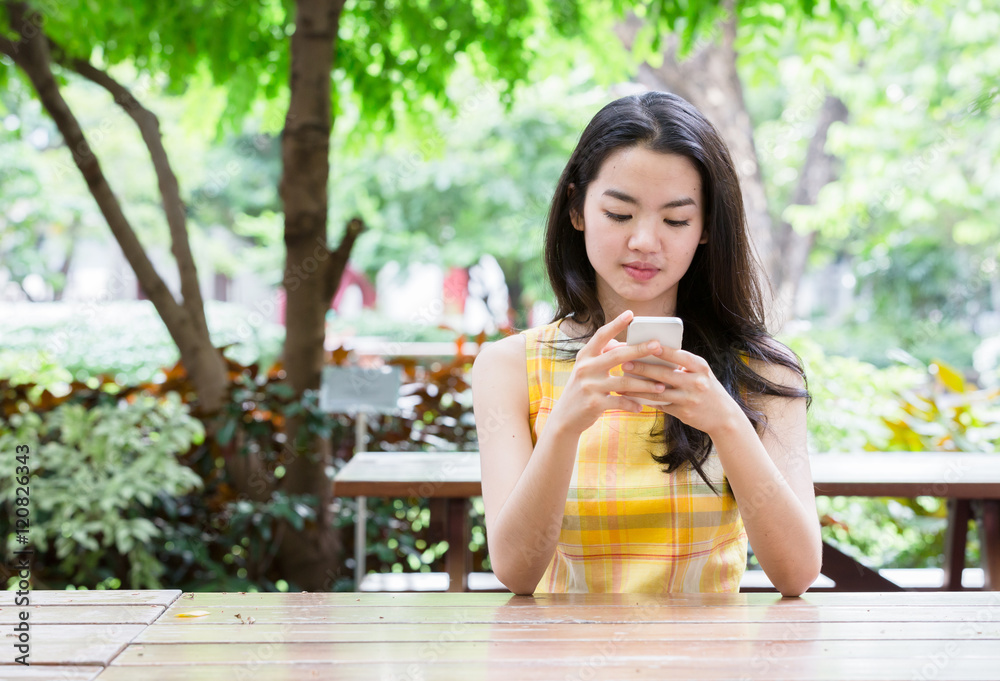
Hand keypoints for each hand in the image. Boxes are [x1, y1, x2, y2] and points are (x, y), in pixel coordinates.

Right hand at [548, 310, 670, 434]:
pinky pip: (620, 402)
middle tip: (658, 345)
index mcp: (584, 356)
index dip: (616, 324)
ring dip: (645, 384)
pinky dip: (633, 404)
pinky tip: (642, 405)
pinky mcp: (594, 404)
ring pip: (624, 381)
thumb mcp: (586, 369)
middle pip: (617, 355)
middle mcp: (585, 368)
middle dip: (640, 350)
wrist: (564, 418)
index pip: (601, 336)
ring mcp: (589, 386)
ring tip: (661, 386)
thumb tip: (623, 343)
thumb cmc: (581, 390)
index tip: (631, 314)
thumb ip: (602, 355)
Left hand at [619, 346, 742, 435]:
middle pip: (665, 374)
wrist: (724, 416)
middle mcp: (696, 382)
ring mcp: (689, 398)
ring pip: (658, 392)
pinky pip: (660, 405)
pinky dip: (645, 401)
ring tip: (621, 384)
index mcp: (700, 367)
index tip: (646, 344)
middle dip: (643, 369)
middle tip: (624, 364)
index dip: (663, 351)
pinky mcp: (683, 413)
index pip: (679, 356)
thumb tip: (653, 353)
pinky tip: (631, 397)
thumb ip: (682, 364)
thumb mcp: (700, 373)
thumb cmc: (707, 388)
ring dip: (638, 388)